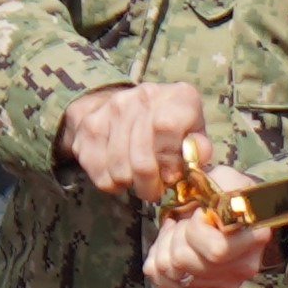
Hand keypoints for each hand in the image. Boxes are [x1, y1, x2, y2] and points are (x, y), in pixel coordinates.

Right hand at [59, 79, 210, 197]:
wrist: (130, 105)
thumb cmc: (174, 128)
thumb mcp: (195, 134)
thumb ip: (199, 148)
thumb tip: (197, 156)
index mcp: (179, 96)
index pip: (167, 128)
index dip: (168, 161)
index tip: (170, 178)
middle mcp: (144, 96)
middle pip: (140, 158)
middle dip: (148, 185)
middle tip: (153, 190)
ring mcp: (112, 108)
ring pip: (118, 170)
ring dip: (129, 183)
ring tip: (137, 178)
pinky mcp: (88, 126)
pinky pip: (99, 173)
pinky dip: (110, 183)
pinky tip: (120, 173)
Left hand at [142, 202, 283, 287]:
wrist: (231, 210)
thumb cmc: (224, 192)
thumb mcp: (224, 178)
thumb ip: (219, 188)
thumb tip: (204, 214)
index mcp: (254, 238)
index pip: (215, 249)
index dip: (194, 228)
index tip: (198, 213)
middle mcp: (243, 267)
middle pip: (184, 262)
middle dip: (172, 236)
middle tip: (181, 222)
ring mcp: (225, 285)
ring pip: (171, 274)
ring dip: (163, 249)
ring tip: (176, 235)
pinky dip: (159, 270)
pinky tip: (168, 253)